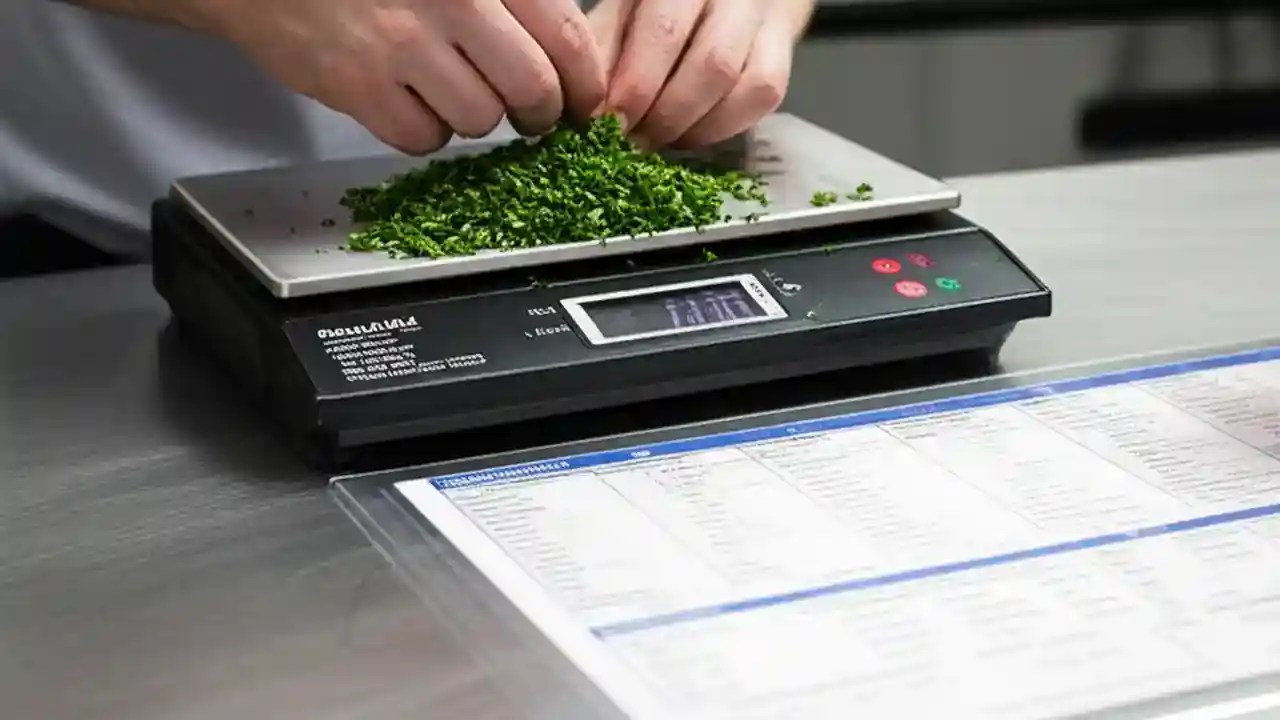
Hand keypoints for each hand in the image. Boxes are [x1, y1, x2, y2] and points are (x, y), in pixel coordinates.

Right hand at [211, 0, 607, 153]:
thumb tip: (572, 53)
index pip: (565, 36)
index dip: (584, 83)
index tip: (585, 102)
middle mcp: (451, 0)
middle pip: (532, 89)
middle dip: (541, 114)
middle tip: (533, 116)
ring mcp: (401, 44)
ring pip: (480, 119)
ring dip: (476, 116)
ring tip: (451, 90)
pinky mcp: (357, 84)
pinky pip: (422, 138)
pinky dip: (424, 130)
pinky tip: (409, 100)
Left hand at [588, 0, 814, 148]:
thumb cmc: (661, 5)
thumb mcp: (623, 14)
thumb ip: (604, 53)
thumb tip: (586, 108)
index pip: (662, 31)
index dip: (636, 86)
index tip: (610, 124)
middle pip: (708, 62)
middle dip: (665, 114)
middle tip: (634, 141)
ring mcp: (759, 16)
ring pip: (738, 84)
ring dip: (693, 126)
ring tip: (660, 140)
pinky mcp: (780, 48)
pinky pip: (760, 96)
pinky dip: (722, 126)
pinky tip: (692, 134)